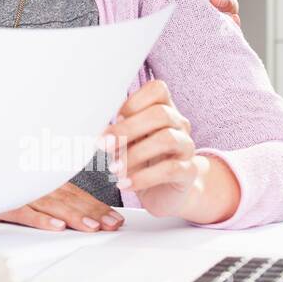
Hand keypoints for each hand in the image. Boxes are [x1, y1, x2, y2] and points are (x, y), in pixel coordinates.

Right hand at [0, 181, 123, 231]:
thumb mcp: (23, 189)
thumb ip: (46, 196)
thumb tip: (71, 212)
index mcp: (42, 182)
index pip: (74, 194)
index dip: (96, 206)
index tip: (113, 218)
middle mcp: (34, 186)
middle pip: (68, 201)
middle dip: (93, 213)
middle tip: (112, 225)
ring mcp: (19, 194)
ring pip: (52, 207)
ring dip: (74, 217)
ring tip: (92, 227)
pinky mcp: (3, 204)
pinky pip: (25, 213)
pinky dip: (41, 220)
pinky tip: (56, 227)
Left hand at [103, 79, 238, 222]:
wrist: (164, 191)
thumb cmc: (140, 159)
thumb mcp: (126, 141)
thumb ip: (117, 130)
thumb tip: (93, 129)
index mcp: (164, 109)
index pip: (157, 89)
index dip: (133, 102)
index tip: (113, 118)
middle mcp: (179, 124)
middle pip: (160, 114)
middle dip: (127, 129)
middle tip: (103, 146)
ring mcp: (187, 147)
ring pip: (167, 139)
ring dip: (134, 154)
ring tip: (113, 168)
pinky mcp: (189, 171)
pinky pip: (170, 169)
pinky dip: (143, 177)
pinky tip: (124, 184)